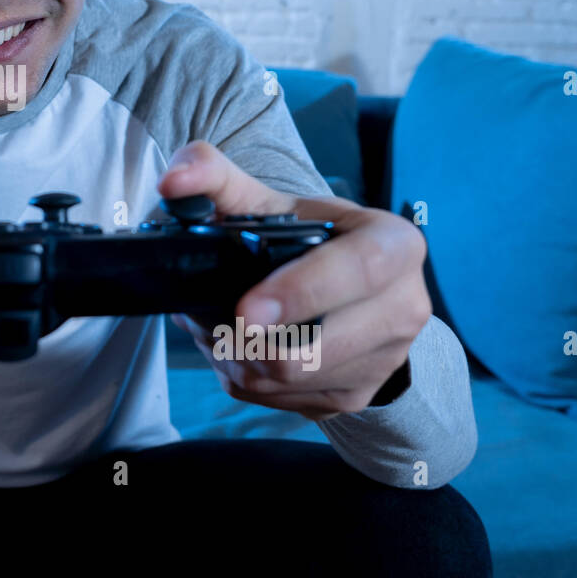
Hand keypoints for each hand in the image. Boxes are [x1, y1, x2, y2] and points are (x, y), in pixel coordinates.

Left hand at [158, 140, 429, 420]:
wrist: (349, 285)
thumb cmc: (307, 237)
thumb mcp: (272, 199)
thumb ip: (216, 176)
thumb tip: (173, 183)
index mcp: (395, 245)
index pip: (357, 271)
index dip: (299, 292)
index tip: (244, 310)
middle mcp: (403, 308)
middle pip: (315, 348)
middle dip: (244, 338)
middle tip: (205, 316)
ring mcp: (384, 361)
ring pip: (291, 380)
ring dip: (237, 358)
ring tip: (217, 326)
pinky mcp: (357, 396)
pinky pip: (284, 401)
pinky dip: (246, 377)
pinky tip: (237, 348)